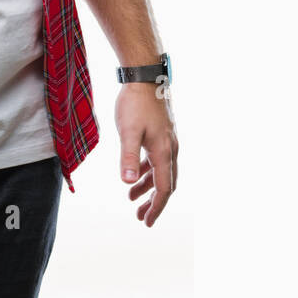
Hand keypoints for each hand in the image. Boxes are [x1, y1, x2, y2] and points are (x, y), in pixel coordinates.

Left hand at [115, 80, 177, 225]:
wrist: (145, 75)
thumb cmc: (135, 103)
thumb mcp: (128, 132)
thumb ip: (128, 157)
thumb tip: (127, 182)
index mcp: (163, 152)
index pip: (163, 188)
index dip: (156, 208)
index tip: (146, 222)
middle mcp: (170, 148)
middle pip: (166, 183)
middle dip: (153, 202)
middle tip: (140, 217)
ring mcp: (167, 139)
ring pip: (161, 171)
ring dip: (148, 186)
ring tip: (131, 197)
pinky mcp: (162, 132)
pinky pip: (157, 158)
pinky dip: (147, 170)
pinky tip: (134, 173)